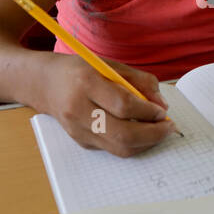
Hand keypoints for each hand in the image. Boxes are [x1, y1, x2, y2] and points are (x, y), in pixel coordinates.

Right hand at [39, 55, 175, 156]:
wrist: (44, 83)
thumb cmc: (80, 71)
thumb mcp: (109, 65)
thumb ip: (139, 81)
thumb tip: (162, 105)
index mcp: (86, 83)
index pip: (123, 105)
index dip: (148, 111)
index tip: (162, 111)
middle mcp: (79, 110)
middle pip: (123, 134)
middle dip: (152, 134)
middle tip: (168, 127)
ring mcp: (77, 130)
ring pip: (119, 148)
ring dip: (145, 143)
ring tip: (158, 131)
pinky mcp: (81, 142)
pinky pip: (112, 149)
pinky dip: (132, 143)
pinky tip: (140, 131)